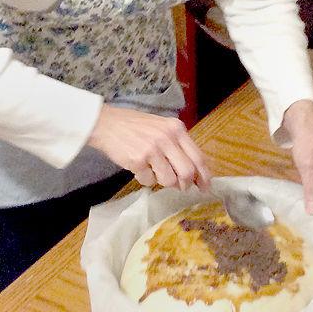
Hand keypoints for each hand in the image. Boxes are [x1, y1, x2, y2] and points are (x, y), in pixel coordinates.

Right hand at [87, 104, 212, 190]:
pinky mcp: (138, 160)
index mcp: (176, 129)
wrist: (107, 123)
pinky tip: (139, 168)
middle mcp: (167, 138)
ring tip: (153, 171)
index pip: (198, 157)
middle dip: (185, 184)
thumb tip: (194, 172)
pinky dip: (145, 179)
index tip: (205, 187)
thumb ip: (178, 145)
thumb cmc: (135, 126)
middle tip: (181, 188)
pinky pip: (149, 181)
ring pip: (169, 180)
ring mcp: (152, 149)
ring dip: (163, 182)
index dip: (204, 175)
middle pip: (187, 172)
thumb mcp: (162, 127)